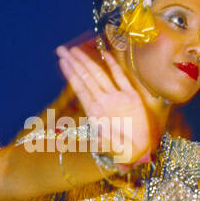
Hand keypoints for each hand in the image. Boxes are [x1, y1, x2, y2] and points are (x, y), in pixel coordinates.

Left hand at [57, 44, 156, 163]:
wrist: (139, 150)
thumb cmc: (123, 151)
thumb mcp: (110, 147)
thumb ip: (103, 142)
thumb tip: (97, 138)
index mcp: (95, 111)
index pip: (80, 87)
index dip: (70, 73)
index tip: (61, 60)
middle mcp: (104, 101)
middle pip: (85, 77)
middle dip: (73, 63)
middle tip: (61, 49)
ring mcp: (117, 98)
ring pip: (98, 75)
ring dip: (86, 62)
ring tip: (73, 50)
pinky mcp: (131, 97)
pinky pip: (120, 77)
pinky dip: (113, 65)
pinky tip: (105, 54)